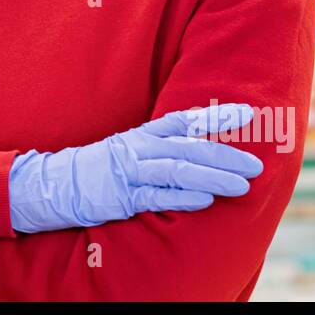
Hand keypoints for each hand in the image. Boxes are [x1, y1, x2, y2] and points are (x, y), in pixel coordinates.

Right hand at [8, 103, 262, 233]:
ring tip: (241, 185)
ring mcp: (131, 171)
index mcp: (145, 135)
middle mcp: (141, 148)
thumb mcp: (133, 149)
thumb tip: (202, 147)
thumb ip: (164, 147)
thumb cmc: (103, 168)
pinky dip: (182, 197)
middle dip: (226, 155)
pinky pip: (156, 195)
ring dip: (213, 177)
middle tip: (255, 164)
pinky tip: (205, 200)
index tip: (247, 113)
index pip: (186, 120)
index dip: (216, 116)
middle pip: (190, 147)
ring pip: (178, 170)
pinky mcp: (122, 196)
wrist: (58, 184)